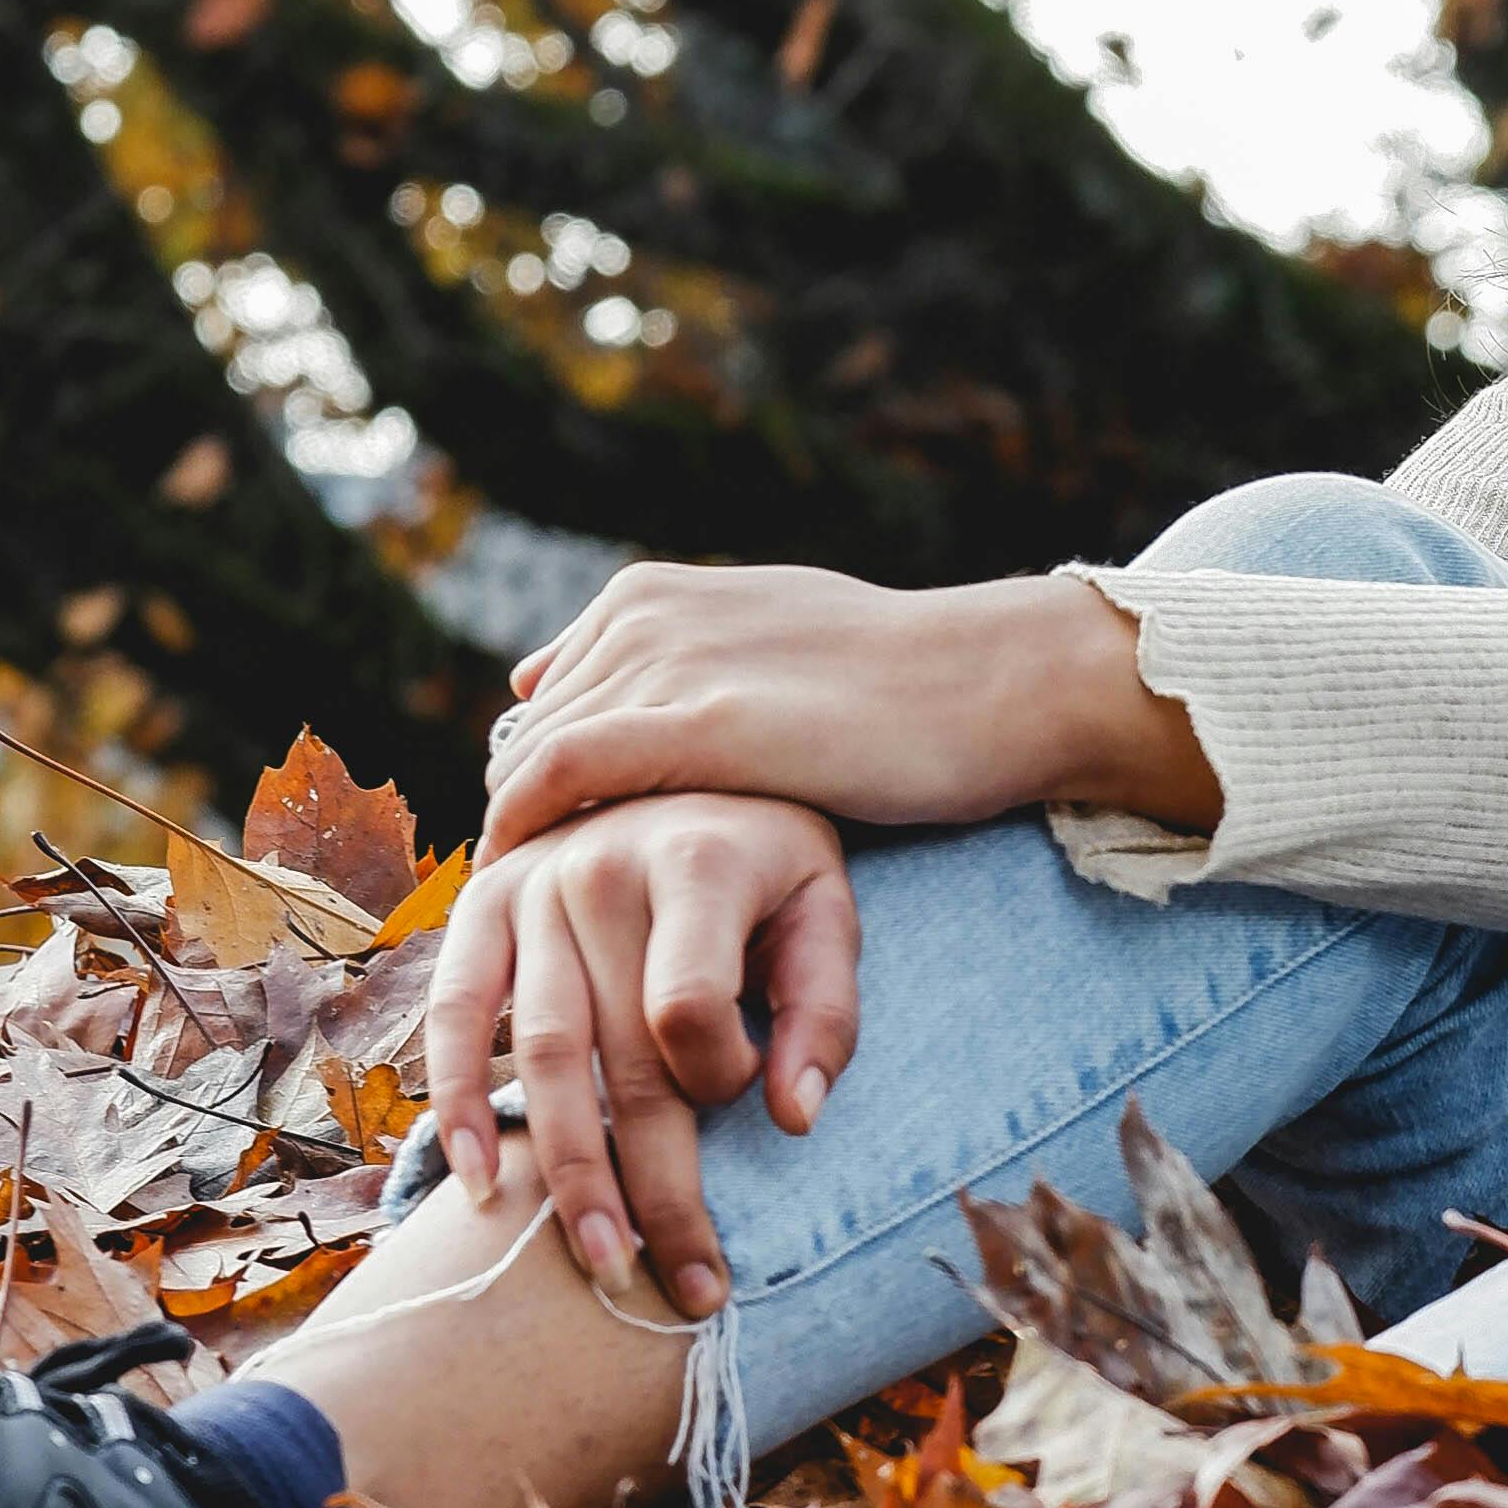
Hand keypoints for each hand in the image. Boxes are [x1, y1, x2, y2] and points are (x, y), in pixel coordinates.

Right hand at [422, 790, 858, 1314]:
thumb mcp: (827, 907)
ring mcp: (532, 886)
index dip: (723, 1073)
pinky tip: (481, 1182)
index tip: (753, 1100)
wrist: (684, 758)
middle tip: (683, 1286)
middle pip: (622, 1056)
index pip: (691, 1004)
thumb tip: (796, 1117)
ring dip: (568, 1171)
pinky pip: (458, 1013)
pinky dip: (461, 1100)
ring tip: (604, 1264)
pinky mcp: (483, 903)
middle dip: (655, 1184)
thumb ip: (826, 1009)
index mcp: (698, 859)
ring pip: (543, 1054)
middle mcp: (603, 869)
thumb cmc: (770, 856)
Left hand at [477, 559, 1216, 858]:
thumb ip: (675, 658)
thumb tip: (553, 678)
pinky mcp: (695, 722)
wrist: (987, 682)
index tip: (544, 850)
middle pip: (531, 732)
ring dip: (519, 836)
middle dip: (519, 815)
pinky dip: (526, 828)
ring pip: (533, 757)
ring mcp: (666, 662)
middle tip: (522, 900)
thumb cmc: (898, 679)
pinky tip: (526, 882)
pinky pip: (560, 775)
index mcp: (653, 594)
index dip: (537, 778)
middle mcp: (643, 616)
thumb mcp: (767, 638)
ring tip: (526, 913)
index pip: (546, 697)